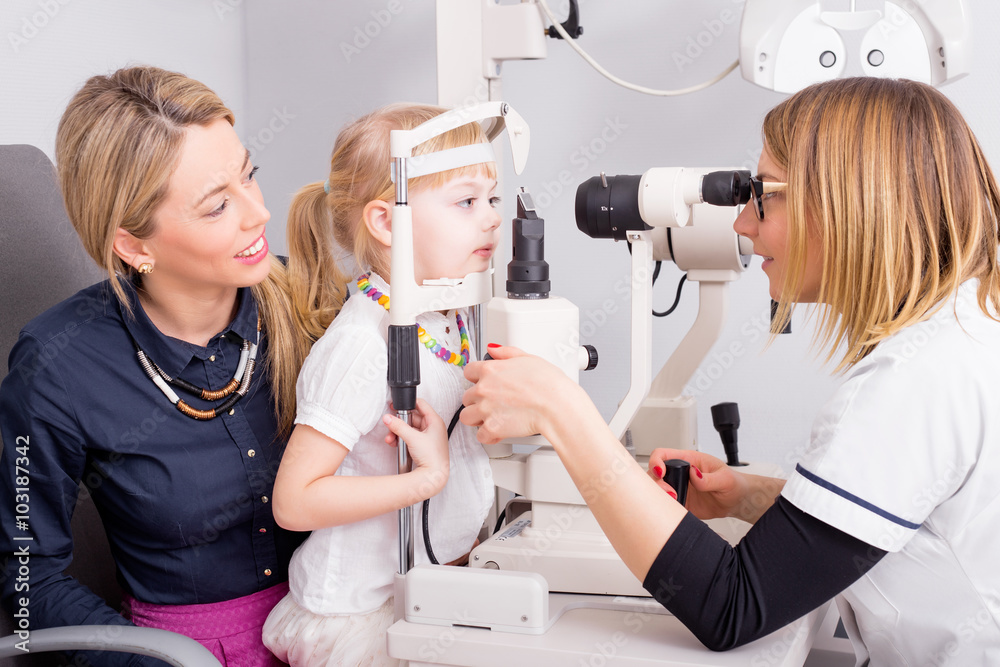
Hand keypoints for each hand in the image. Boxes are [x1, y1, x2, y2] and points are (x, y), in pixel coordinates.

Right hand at [383, 398, 449, 496]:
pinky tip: (394, 443)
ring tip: (391, 438)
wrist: (434, 476)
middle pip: (412, 417)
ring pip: (409, 429)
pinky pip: (409, 437)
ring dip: (398, 432)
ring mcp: (427, 437)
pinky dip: (401, 439)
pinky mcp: (422, 445)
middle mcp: (432, 427)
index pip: (420, 404)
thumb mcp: (413, 438)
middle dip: (399, 423)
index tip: (395, 404)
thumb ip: (398, 426)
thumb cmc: (432, 457)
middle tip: (390, 425)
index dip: (407, 403)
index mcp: (434, 421)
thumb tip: (387, 418)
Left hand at [461, 344, 583, 443]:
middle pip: (467, 396)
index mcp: (490, 370)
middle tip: (492, 403)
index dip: (476, 378)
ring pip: (467, 417)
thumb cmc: (548, 383)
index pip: (468, 372)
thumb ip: (506, 352)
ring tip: (492, 418)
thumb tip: (493, 349)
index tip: (482, 383)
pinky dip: (489, 436)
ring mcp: (486, 409)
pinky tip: (498, 432)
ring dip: (477, 419)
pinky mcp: (492, 428)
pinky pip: (480, 436)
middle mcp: (484, 389)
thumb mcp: (528, 358)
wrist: (556, 405)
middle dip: (477, 401)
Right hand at [647, 449, 750, 520]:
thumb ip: (709, 478)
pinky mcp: (681, 503)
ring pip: (657, 490)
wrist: (737, 501)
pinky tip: (675, 511)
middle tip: (671, 493)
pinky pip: (667, 506)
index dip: (656, 461)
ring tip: (674, 502)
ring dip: (660, 497)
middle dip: (656, 484)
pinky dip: (666, 509)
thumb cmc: (733, 483)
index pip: (663, 454)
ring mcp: (678, 488)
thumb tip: (694, 474)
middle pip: (654, 474)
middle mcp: (679, 474)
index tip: (660, 472)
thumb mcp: (725, 479)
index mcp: (688, 460)